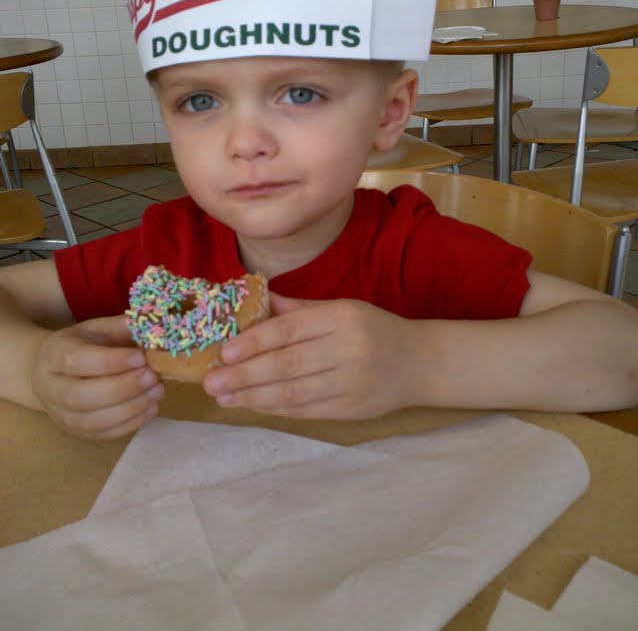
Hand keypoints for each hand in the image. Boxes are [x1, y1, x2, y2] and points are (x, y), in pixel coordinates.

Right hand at [31, 315, 163, 439]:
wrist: (51, 372)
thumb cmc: (81, 346)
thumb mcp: (97, 329)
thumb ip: (121, 327)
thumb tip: (152, 327)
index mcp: (55, 354)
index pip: (77, 361)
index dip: (111, 361)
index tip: (141, 357)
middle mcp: (51, 388)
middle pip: (81, 396)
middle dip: (122, 388)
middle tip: (153, 377)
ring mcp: (61, 414)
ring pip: (92, 420)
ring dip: (130, 409)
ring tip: (157, 392)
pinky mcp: (76, 431)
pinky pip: (102, 434)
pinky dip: (129, 424)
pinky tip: (150, 409)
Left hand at [204, 293, 417, 418]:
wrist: (420, 363)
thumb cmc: (373, 330)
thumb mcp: (342, 308)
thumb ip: (299, 310)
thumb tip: (253, 301)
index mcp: (342, 317)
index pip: (290, 330)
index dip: (254, 342)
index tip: (223, 352)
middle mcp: (347, 350)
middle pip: (287, 364)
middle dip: (244, 374)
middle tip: (211, 380)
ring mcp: (350, 383)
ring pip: (293, 393)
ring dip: (253, 396)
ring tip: (223, 396)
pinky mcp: (351, 411)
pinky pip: (306, 411)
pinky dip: (275, 410)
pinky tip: (252, 405)